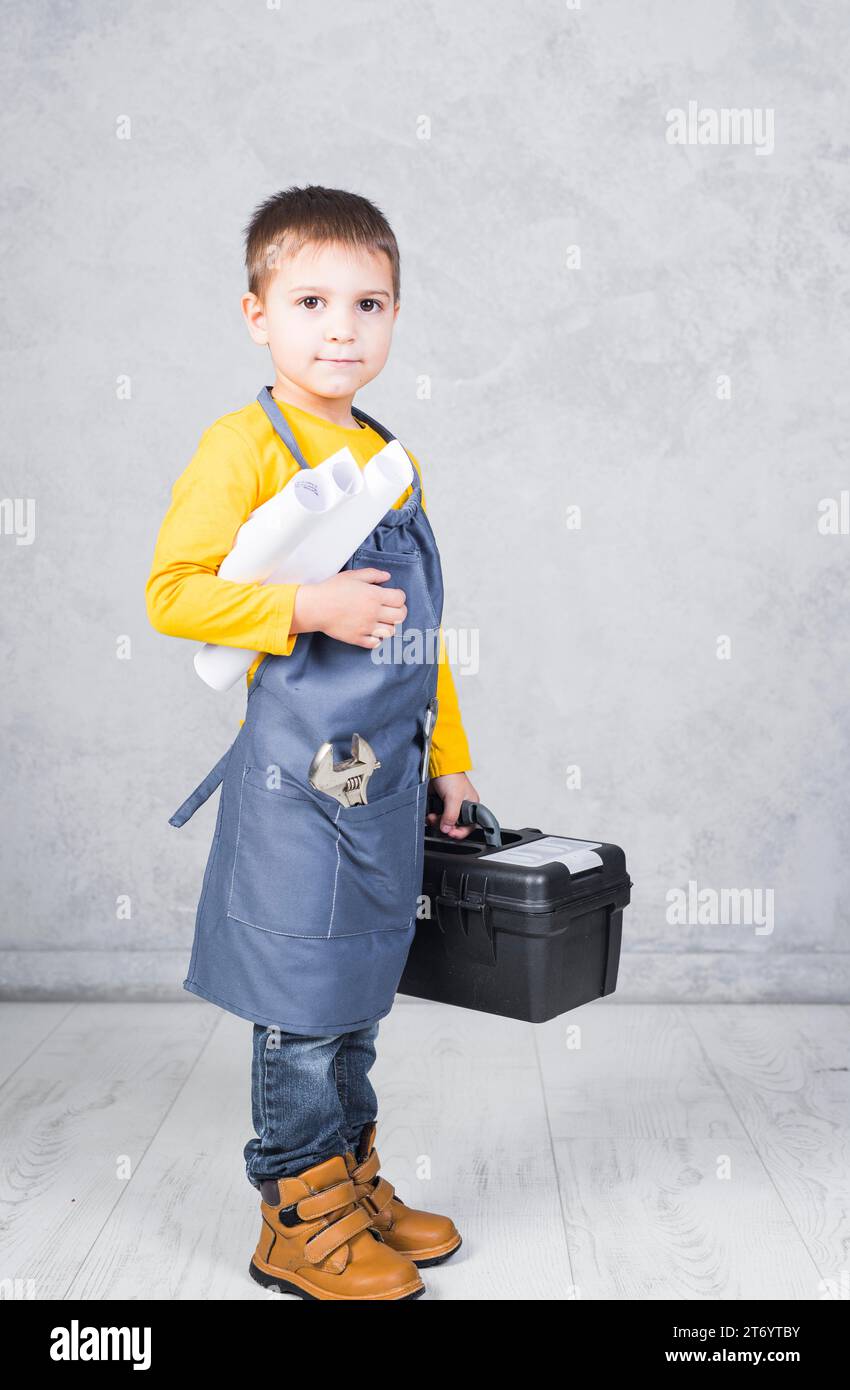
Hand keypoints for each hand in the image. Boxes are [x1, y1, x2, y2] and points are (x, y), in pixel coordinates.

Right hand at [292, 569, 406, 647]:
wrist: (315, 607)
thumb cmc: (333, 589)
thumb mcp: (353, 576)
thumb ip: (373, 574)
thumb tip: (387, 577)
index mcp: (374, 596)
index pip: (400, 599)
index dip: (399, 597)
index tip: (393, 596)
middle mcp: (373, 612)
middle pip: (400, 616)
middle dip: (399, 611)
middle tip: (391, 609)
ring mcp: (366, 627)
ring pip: (391, 631)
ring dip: (389, 625)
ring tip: (381, 621)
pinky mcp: (357, 638)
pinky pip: (375, 643)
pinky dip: (376, 638)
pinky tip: (371, 631)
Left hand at [426, 772, 479, 839]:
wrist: (438, 765)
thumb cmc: (451, 776)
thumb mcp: (454, 798)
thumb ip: (451, 816)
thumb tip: (447, 829)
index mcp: (471, 806)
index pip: (469, 826)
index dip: (460, 832)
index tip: (450, 833)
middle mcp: (461, 807)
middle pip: (454, 826)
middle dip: (444, 825)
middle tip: (438, 821)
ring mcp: (449, 806)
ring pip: (443, 822)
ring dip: (436, 821)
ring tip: (432, 815)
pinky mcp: (438, 803)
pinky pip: (435, 816)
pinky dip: (431, 817)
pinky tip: (429, 813)